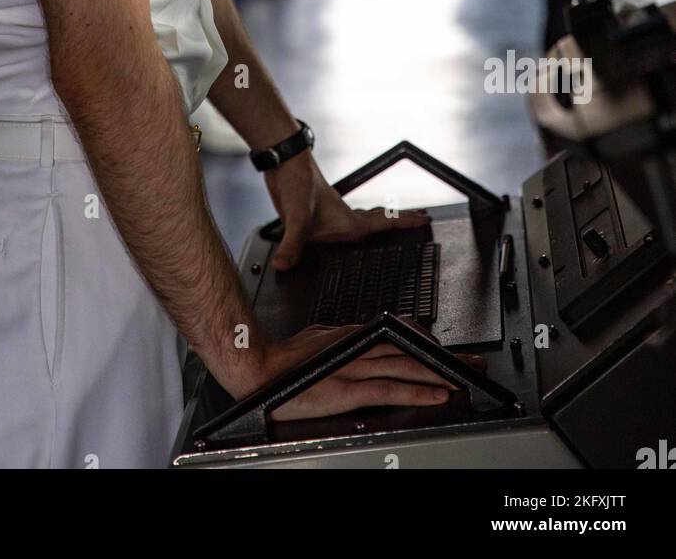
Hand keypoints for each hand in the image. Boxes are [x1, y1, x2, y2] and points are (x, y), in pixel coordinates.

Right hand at [251, 325, 480, 419]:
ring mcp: (354, 366)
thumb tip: (356, 343)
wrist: (258, 368)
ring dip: (437, 372)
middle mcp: (357, 346)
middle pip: (408, 349)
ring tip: (462, 379)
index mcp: (350, 335)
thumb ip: (341, 342)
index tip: (443, 347)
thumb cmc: (283, 360)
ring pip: (405, 366)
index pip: (396, 333)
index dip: (424, 340)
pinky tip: (436, 394)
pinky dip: (416, 392)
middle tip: (470, 362)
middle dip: (441, 356)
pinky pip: (390, 390)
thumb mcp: (318, 340)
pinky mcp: (348, 388)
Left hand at [265, 153, 428, 271]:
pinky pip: (342, 226)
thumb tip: (283, 265)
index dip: (407, 223)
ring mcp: (331, 217)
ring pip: (362, 223)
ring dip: (378, 224)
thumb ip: (292, 244)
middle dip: (401, 222)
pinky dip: (350, 230)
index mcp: (349, 223)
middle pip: (380, 221)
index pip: (386, 223)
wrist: (284, 162)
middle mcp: (344, 220)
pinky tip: (340, 237)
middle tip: (421, 220)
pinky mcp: (317, 216)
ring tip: (391, 228)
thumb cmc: (297, 182)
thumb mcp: (296, 217)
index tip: (428, 220)